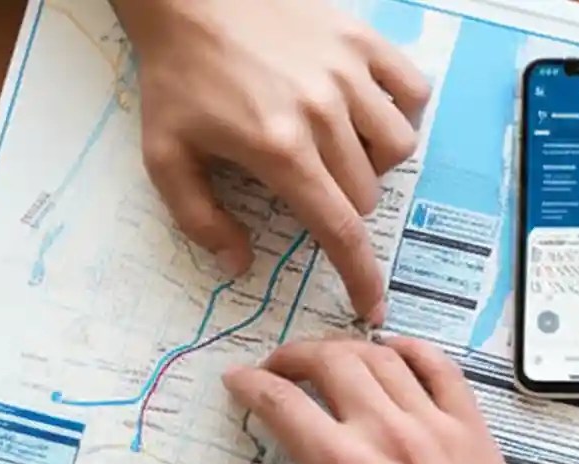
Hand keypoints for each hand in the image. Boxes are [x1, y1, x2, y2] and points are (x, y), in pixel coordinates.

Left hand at [118, 0, 430, 322]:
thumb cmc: (177, 74)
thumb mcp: (165, 155)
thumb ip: (200, 218)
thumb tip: (239, 263)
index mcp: (278, 149)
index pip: (339, 229)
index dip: (361, 277)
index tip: (373, 308)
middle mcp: (323, 113)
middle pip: (366, 195)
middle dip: (343, 208)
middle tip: (309, 186)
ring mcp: (348, 73)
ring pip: (398, 148)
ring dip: (375, 165)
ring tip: (341, 150)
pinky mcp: (361, 39)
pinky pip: (412, 90)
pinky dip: (402, 112)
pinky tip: (369, 112)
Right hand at [220, 338, 578, 463]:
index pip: (282, 402)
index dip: (251, 384)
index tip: (237, 380)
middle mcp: (388, 433)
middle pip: (332, 362)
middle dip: (294, 355)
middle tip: (278, 368)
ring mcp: (436, 427)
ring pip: (383, 358)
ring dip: (347, 349)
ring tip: (329, 361)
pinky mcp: (474, 432)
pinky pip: (443, 370)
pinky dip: (413, 350)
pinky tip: (394, 353)